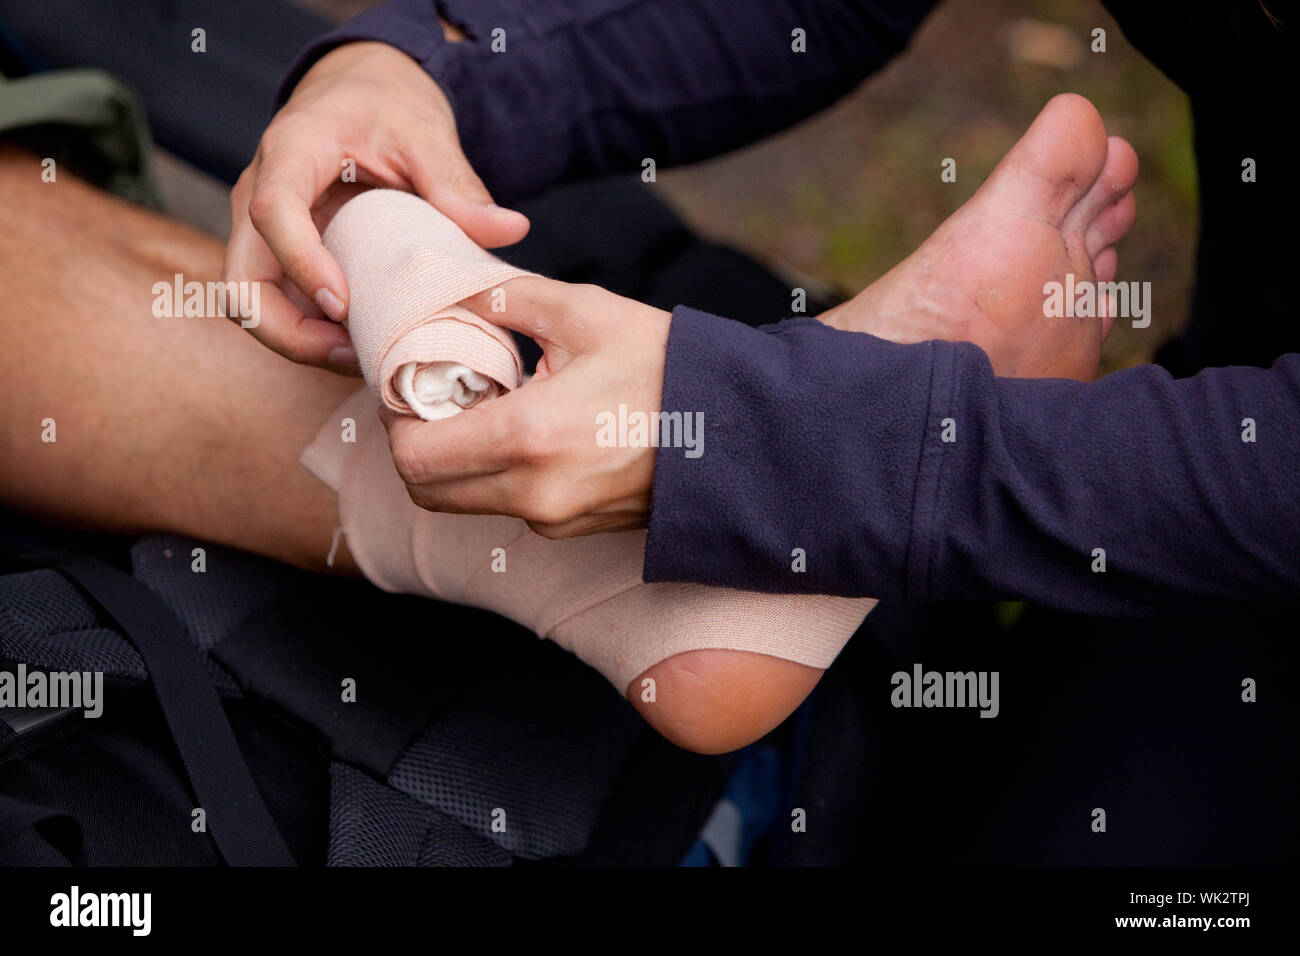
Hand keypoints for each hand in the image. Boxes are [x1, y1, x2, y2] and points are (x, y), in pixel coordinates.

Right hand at [223, 39, 529, 371]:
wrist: (358, 91)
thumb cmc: (385, 104)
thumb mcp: (425, 132)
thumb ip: (458, 183)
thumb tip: (511, 230)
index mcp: (291, 150)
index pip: (273, 212)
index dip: (301, 264)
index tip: (343, 306)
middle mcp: (260, 193)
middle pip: (240, 281)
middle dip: (286, 331)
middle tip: (352, 352)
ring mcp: (262, 230)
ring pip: (251, 304)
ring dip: (299, 342)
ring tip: (362, 356)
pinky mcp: (279, 255)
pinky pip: (279, 306)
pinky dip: (311, 335)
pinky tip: (362, 344)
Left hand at [381, 278, 669, 536]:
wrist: (739, 429)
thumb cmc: (667, 367)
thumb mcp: (584, 313)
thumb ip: (504, 296)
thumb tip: (449, 287)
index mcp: (527, 437)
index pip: (413, 456)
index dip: (396, 421)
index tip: (410, 386)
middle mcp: (533, 494)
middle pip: (426, 491)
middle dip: (418, 445)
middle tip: (439, 399)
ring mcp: (555, 520)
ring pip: (466, 501)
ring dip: (459, 461)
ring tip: (490, 408)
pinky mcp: (573, 529)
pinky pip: (510, 506)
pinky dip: (500, 474)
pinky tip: (531, 431)